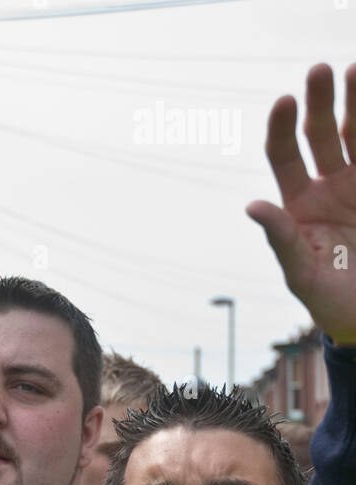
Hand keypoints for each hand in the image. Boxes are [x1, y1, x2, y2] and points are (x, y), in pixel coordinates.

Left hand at [247, 63, 355, 344]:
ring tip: (354, 68)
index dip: (281, 128)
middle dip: (320, 101)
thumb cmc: (332, 303)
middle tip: (320, 69)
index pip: (284, 156)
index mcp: (300, 205)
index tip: (284, 101)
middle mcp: (330, 185)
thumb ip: (282, 241)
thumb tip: (252, 205)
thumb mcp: (304, 277)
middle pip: (321, 133)